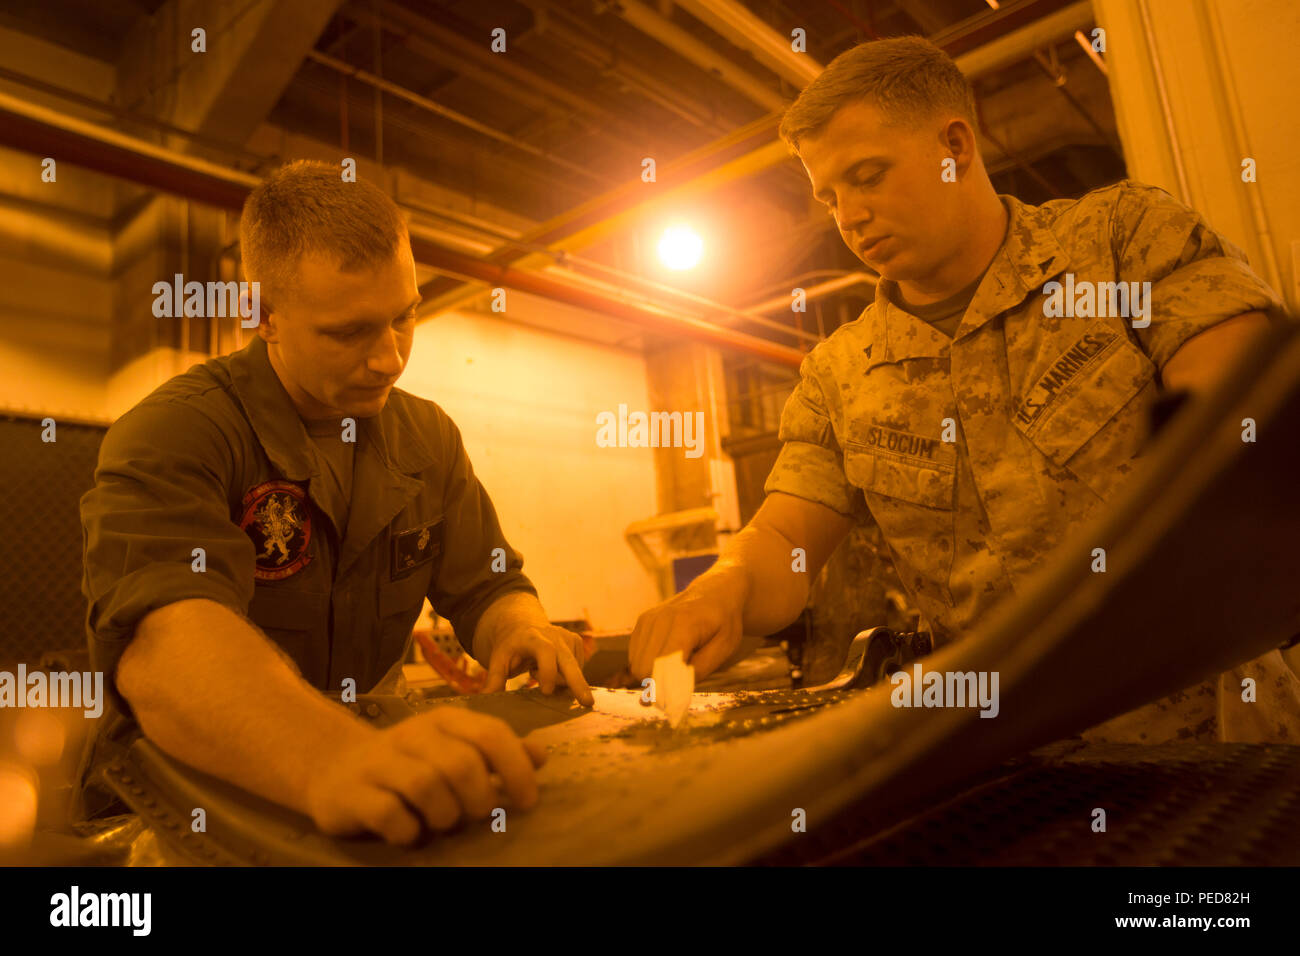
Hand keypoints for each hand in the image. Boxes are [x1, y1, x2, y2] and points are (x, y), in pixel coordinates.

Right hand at [305, 706, 547, 845]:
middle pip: (461, 763)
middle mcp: (412, 734)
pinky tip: (410, 833)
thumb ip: (497, 752)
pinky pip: (389, 814)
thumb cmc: (409, 763)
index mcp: (445, 721)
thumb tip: (541, 756)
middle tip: (478, 816)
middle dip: (479, 799)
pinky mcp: (351, 793)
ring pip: (426, 786)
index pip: (491, 734)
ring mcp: (379, 762)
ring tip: (444, 823)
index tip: (527, 802)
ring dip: (445, 816)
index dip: (516, 769)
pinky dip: (408, 831)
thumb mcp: (454, 748)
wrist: (333, 768)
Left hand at [482, 623, 594, 706]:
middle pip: (569, 662)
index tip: (546, 692)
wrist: (521, 624)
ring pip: (572, 670)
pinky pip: (577, 668)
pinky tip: (552, 670)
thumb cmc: (510, 645)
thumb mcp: (498, 658)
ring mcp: (567, 638)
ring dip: (559, 680)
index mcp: (533, 638)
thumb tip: (485, 698)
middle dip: (578, 683)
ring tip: (537, 672)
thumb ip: (494, 678)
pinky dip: (567, 675)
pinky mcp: (576, 642)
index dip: (548, 672)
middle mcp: (554, 636)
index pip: (545, 652)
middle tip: (587, 702)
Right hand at [628, 567, 747, 681]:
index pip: (660, 667)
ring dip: (653, 672)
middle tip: (680, 681)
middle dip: (658, 682)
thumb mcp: (724, 649)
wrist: (716, 592)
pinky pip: (635, 655)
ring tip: (678, 663)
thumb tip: (672, 691)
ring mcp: (648, 618)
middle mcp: (660, 619)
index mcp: (683, 625)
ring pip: (635, 664)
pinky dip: (648, 662)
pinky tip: (668, 655)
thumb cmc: (724, 623)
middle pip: (643, 669)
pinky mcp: (642, 621)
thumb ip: (699, 670)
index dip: (664, 689)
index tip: (673, 702)